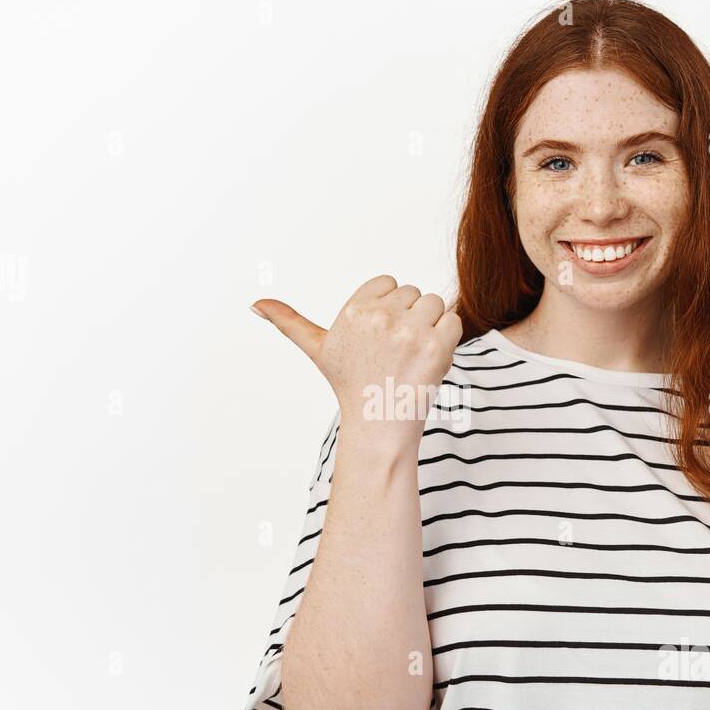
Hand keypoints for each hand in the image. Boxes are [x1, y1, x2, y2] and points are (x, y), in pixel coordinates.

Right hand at [252, 275, 461, 448]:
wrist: (378, 427)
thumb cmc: (350, 385)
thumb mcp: (318, 349)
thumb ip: (288, 322)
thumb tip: (255, 303)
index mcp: (353, 310)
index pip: (389, 283)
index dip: (390, 309)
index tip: (380, 338)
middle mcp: (378, 317)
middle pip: (414, 294)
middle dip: (410, 319)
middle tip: (396, 353)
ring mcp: (408, 332)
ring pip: (435, 304)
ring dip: (430, 328)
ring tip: (412, 356)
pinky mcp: (435, 348)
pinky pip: (453, 321)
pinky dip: (447, 340)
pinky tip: (429, 360)